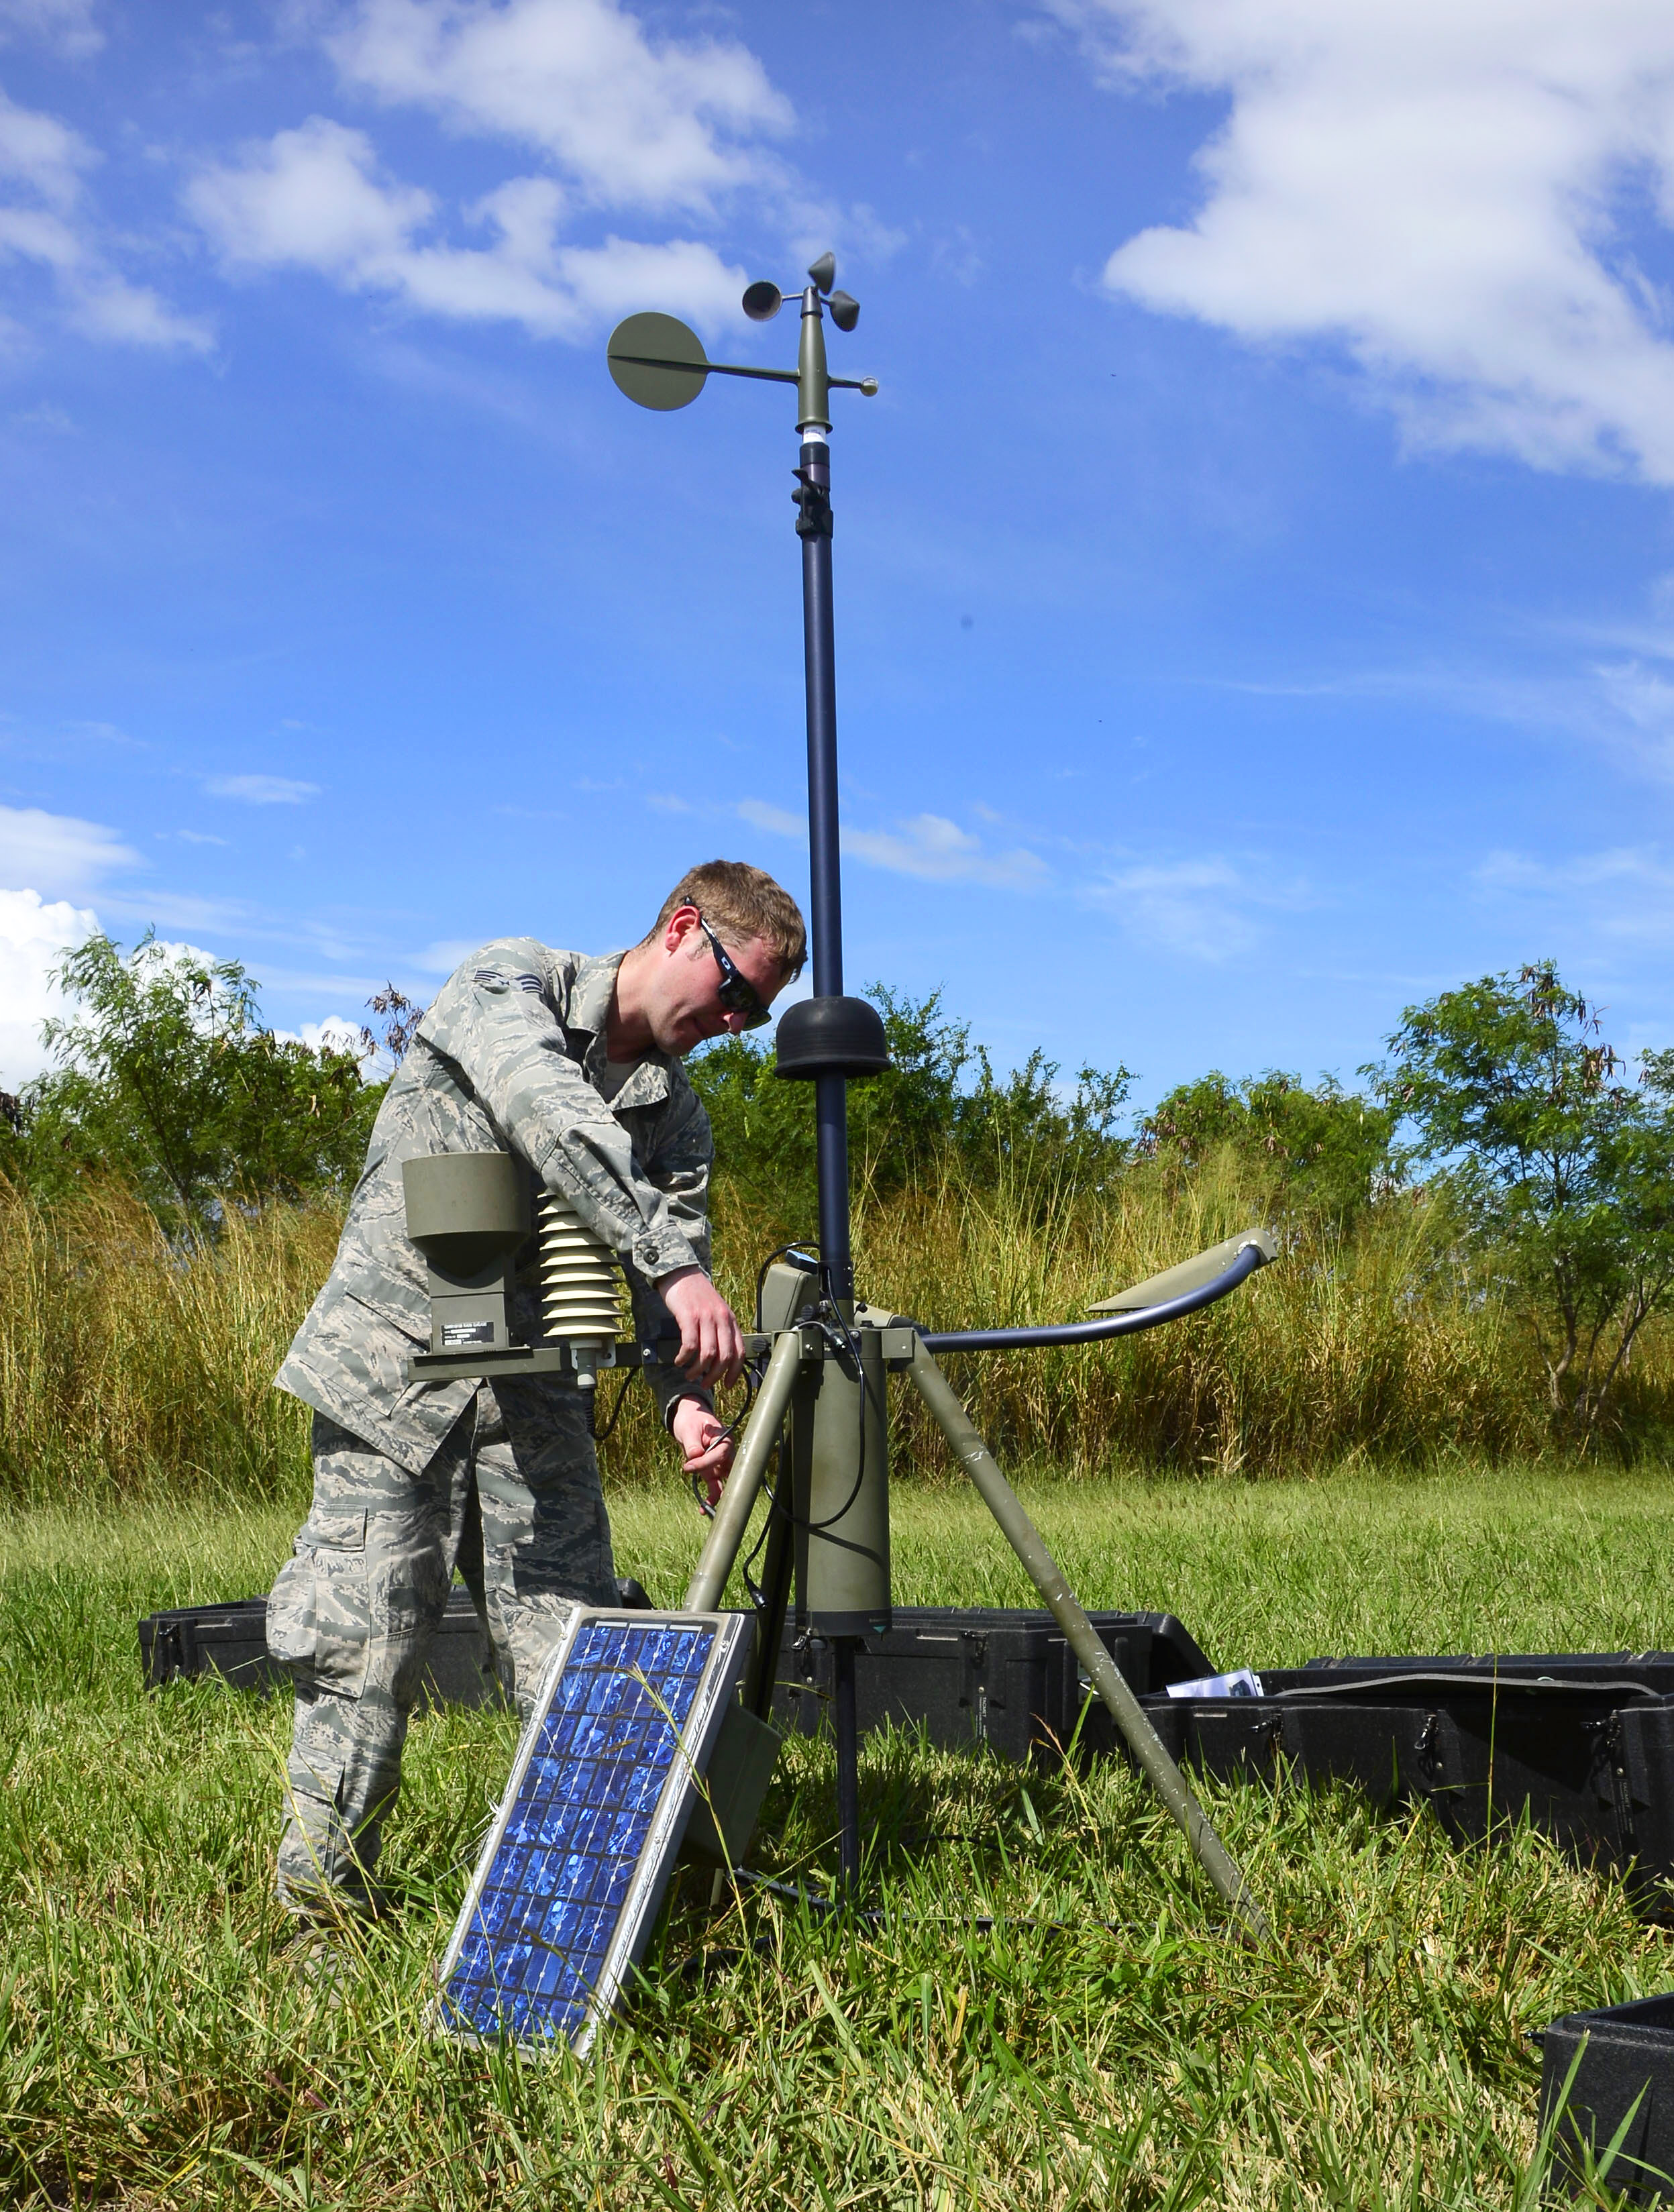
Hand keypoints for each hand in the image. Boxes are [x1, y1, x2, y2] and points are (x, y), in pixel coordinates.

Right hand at [657, 1266, 744, 1387]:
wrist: (682, 1274)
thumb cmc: (698, 1296)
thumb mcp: (717, 1312)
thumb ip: (721, 1332)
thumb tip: (720, 1360)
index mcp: (731, 1321)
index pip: (740, 1352)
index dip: (735, 1373)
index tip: (726, 1385)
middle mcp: (722, 1319)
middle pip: (725, 1357)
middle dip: (714, 1376)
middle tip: (704, 1384)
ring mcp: (706, 1317)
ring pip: (708, 1354)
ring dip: (698, 1370)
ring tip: (689, 1375)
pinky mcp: (689, 1316)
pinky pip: (690, 1345)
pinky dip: (684, 1358)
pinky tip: (679, 1361)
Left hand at [670, 1396, 734, 1508]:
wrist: (688, 1418)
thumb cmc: (691, 1420)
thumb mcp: (688, 1429)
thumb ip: (692, 1444)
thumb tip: (695, 1457)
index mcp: (724, 1439)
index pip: (720, 1455)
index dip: (705, 1463)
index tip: (687, 1467)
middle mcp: (726, 1453)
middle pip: (729, 1470)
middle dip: (724, 1484)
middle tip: (712, 1498)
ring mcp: (719, 1463)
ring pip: (724, 1482)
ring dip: (717, 1495)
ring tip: (707, 1508)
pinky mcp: (711, 1471)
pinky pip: (715, 1486)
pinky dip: (711, 1497)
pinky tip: (704, 1508)